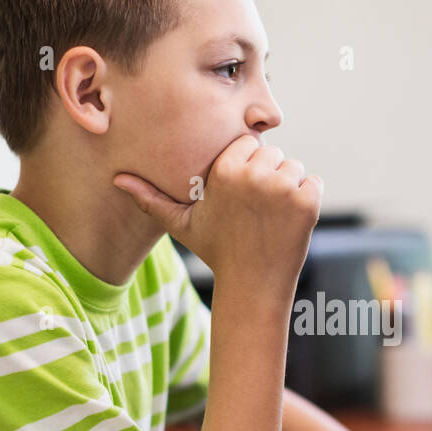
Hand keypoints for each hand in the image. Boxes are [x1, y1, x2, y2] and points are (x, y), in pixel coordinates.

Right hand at [113, 135, 322, 292]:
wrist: (252, 286)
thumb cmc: (217, 252)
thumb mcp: (182, 224)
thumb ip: (151, 198)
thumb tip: (117, 179)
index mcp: (224, 171)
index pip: (247, 144)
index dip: (246, 167)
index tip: (241, 194)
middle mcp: (254, 175)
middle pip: (271, 154)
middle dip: (267, 176)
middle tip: (256, 209)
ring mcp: (283, 189)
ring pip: (293, 167)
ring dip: (288, 187)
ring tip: (271, 216)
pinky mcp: (308, 202)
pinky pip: (314, 182)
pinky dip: (307, 199)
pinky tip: (288, 221)